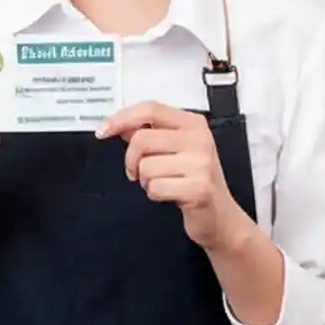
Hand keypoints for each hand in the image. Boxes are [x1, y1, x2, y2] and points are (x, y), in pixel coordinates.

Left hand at [99, 101, 248, 250]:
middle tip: (137, 170)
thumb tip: (120, 124)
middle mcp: (200, 139)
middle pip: (142, 138)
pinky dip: (154, 194)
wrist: (220, 215)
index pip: (150, 109)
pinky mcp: (199, 188)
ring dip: (145, 179)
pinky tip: (169, 194)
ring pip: (146, 165)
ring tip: (162, 182)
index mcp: (193, 124)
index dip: (122, 118)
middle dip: (131, 159)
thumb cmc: (194, 180)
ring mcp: (201, 164)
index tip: (103, 130)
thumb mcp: (175, 149)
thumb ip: (149, 133)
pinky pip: (155, 187)